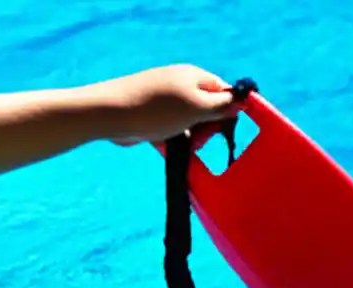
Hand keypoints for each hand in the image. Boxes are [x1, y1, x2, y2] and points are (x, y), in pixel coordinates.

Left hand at [85, 64, 242, 145]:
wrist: (109, 113)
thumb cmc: (157, 110)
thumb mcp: (197, 108)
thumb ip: (222, 106)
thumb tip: (243, 102)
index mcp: (194, 76)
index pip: (224, 91)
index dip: (229, 110)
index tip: (225, 130)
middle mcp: (180, 83)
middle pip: (207, 107)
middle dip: (207, 126)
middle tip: (199, 141)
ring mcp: (164, 98)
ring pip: (189, 120)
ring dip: (190, 135)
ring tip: (181, 144)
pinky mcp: (150, 112)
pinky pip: (171, 125)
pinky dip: (173, 136)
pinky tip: (168, 145)